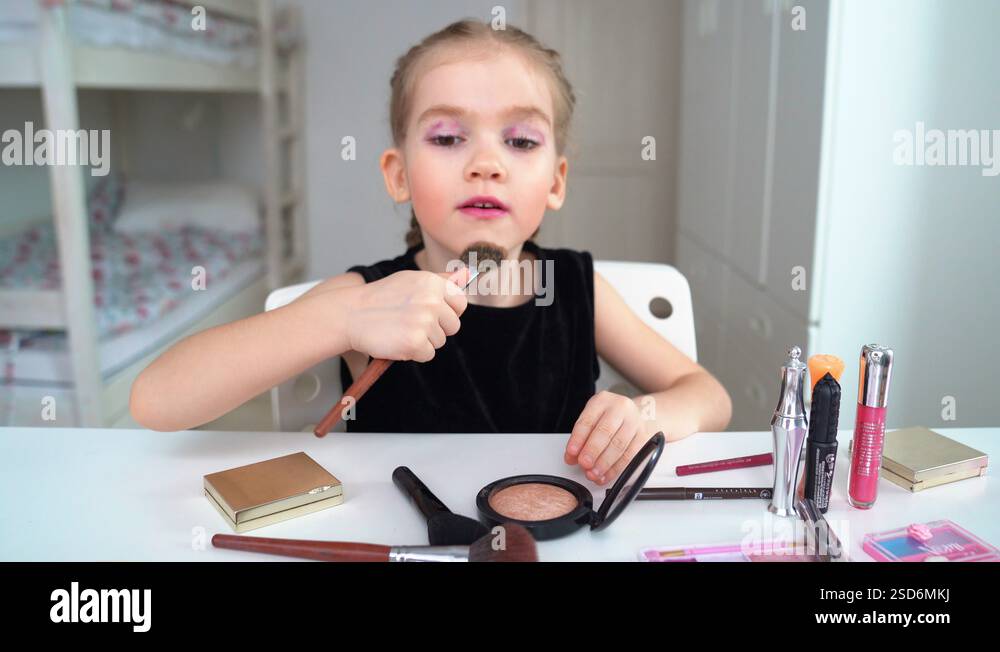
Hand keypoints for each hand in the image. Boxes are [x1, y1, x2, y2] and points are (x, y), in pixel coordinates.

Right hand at [345, 266, 470, 361]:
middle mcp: (432, 301)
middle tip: (411, 323)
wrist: (351, 314)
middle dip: (436, 329)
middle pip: (453, 326)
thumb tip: (466, 277)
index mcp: (433, 283)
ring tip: (401, 330)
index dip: (449, 312)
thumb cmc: (381, 298)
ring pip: (440, 341)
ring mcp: (424, 322)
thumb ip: (439, 280)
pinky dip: (414, 353)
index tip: (434, 314)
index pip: (460, 303)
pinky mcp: (415, 342)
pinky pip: (428, 355)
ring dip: (423, 340)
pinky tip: (397, 340)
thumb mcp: (410, 280)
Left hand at [564, 390, 650, 485]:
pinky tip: (606, 476)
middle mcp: (620, 408)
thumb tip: (572, 457)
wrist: (631, 414)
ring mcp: (635, 422)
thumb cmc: (606, 418)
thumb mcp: (590, 420)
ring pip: (619, 445)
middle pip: (606, 431)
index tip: (572, 452)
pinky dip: (616, 469)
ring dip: (604, 463)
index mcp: (602, 401)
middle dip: (593, 451)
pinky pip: (630, 455)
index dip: (578, 438)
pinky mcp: (644, 437)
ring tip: (593, 473)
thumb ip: (580, 438)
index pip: (588, 420)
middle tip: (584, 464)